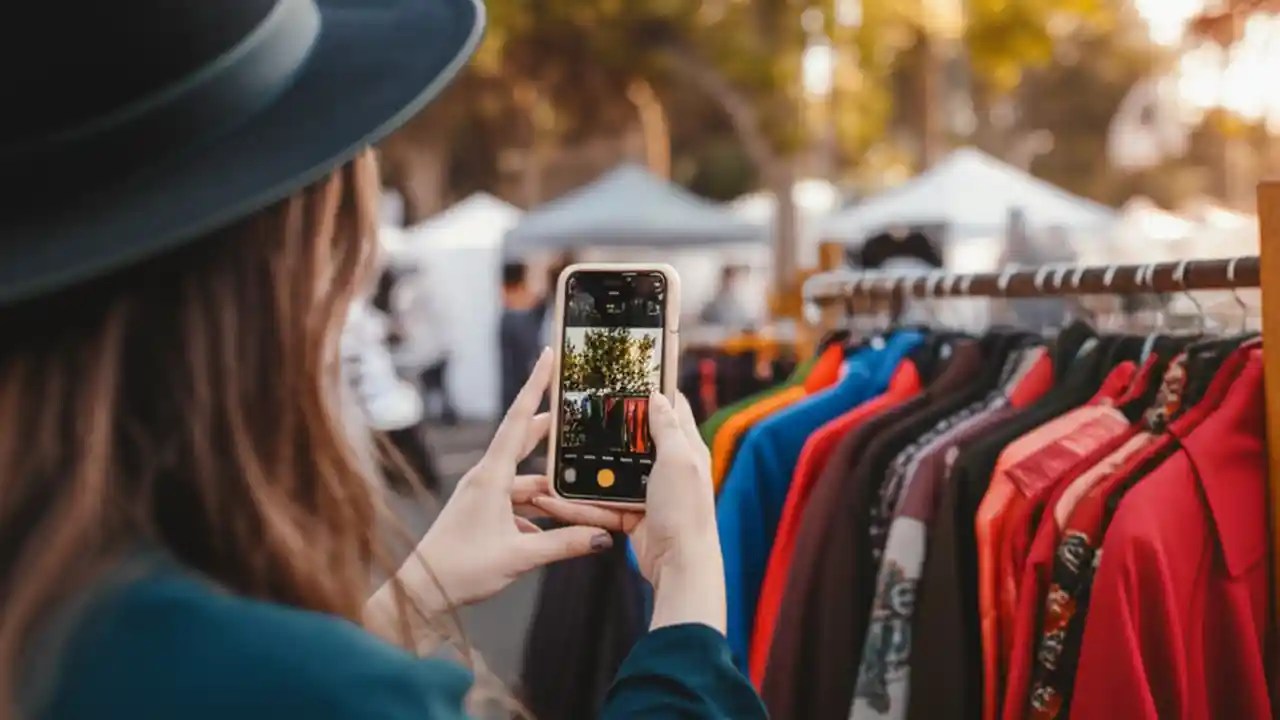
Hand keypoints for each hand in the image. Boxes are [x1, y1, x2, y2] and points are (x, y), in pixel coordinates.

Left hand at [370, 349, 613, 632]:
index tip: (547, 356)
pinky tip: (554, 533)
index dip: (534, 386)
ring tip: (581, 495)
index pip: (518, 421)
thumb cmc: (459, 571)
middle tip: (576, 408)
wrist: (421, 594)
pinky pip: (518, 505)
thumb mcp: (519, 558)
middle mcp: (485, 479)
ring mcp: (483, 496)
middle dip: (551, 427)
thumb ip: (564, 545)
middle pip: (524, 441)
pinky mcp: (482, 514)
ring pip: (526, 482)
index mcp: (490, 477)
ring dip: (551, 489)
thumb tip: (604, 537)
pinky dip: (539, 514)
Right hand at [530, 392, 726, 632]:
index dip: (653, 389)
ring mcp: (649, 492)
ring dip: (584, 471)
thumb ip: (667, 427)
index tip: (629, 373)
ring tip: (556, 462)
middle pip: (633, 439)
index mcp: (685, 448)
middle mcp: (668, 468)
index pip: (671, 408)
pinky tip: (555, 498)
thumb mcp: (678, 460)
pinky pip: (601, 504)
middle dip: (606, 430)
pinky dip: (580, 504)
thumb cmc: (686, 512)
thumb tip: (658, 395)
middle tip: (581, 412)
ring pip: (610, 473)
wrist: (679, 565)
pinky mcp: (632, 515)